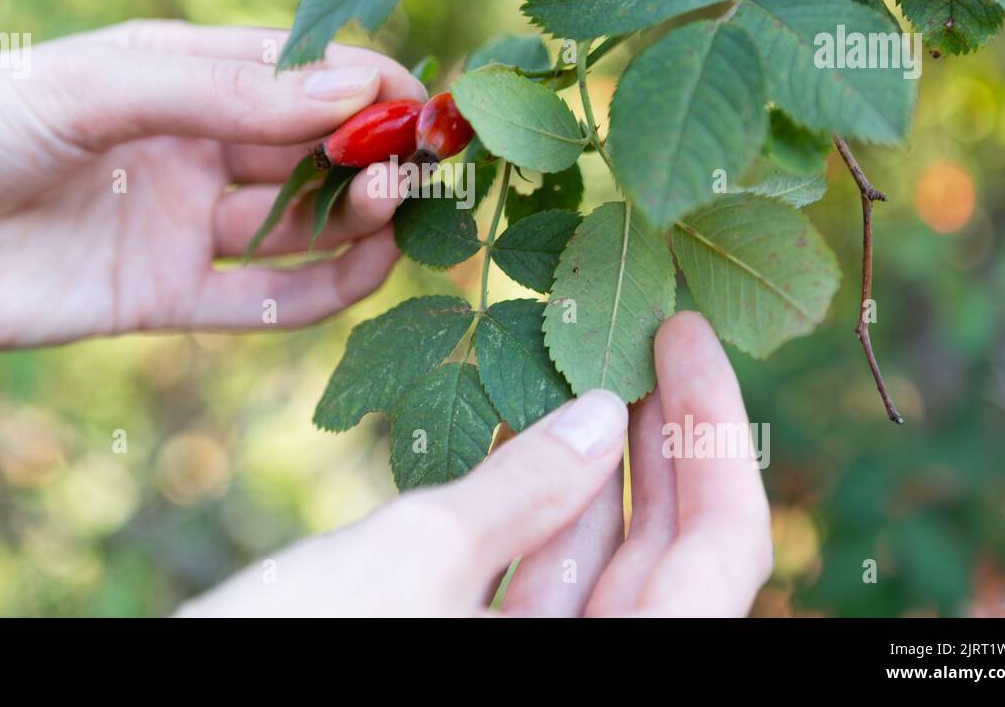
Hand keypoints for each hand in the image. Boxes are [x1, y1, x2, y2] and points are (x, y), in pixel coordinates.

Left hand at [0, 21, 426, 355]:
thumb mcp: (91, 87)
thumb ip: (218, 91)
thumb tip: (349, 95)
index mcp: (172, 72)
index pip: (296, 73)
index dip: (366, 85)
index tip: (429, 103)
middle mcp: (184, 146)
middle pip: (305, 150)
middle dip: (372, 154)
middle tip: (426, 167)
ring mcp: (174, 222)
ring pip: (293, 223)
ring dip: (357, 218)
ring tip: (403, 212)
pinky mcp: (158, 295)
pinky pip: (255, 299)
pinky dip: (316, 292)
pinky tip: (366, 276)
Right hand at [177, 313, 772, 616]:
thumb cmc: (286, 653)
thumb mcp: (410, 563)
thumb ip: (519, 493)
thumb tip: (603, 417)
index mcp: (599, 676)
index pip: (719, 557)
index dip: (715, 436)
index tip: (678, 333)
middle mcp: (577, 675)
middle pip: (665, 557)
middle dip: (657, 439)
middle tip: (633, 332)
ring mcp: (520, 669)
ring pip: (591, 566)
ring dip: (589, 466)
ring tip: (579, 360)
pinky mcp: (464, 654)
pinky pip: (527, 580)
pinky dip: (527, 507)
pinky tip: (515, 426)